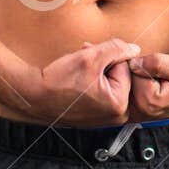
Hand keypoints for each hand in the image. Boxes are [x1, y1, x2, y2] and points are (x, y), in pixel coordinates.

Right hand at [21, 39, 140, 125]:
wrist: (33, 97)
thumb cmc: (59, 80)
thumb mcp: (90, 57)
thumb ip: (117, 49)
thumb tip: (134, 49)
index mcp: (118, 104)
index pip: (124, 67)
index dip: (107, 57)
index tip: (89, 57)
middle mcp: (115, 116)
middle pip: (119, 76)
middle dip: (103, 63)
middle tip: (83, 59)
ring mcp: (105, 119)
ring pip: (109, 83)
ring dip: (96, 70)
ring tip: (77, 68)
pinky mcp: (94, 117)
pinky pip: (101, 94)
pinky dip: (91, 83)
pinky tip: (76, 80)